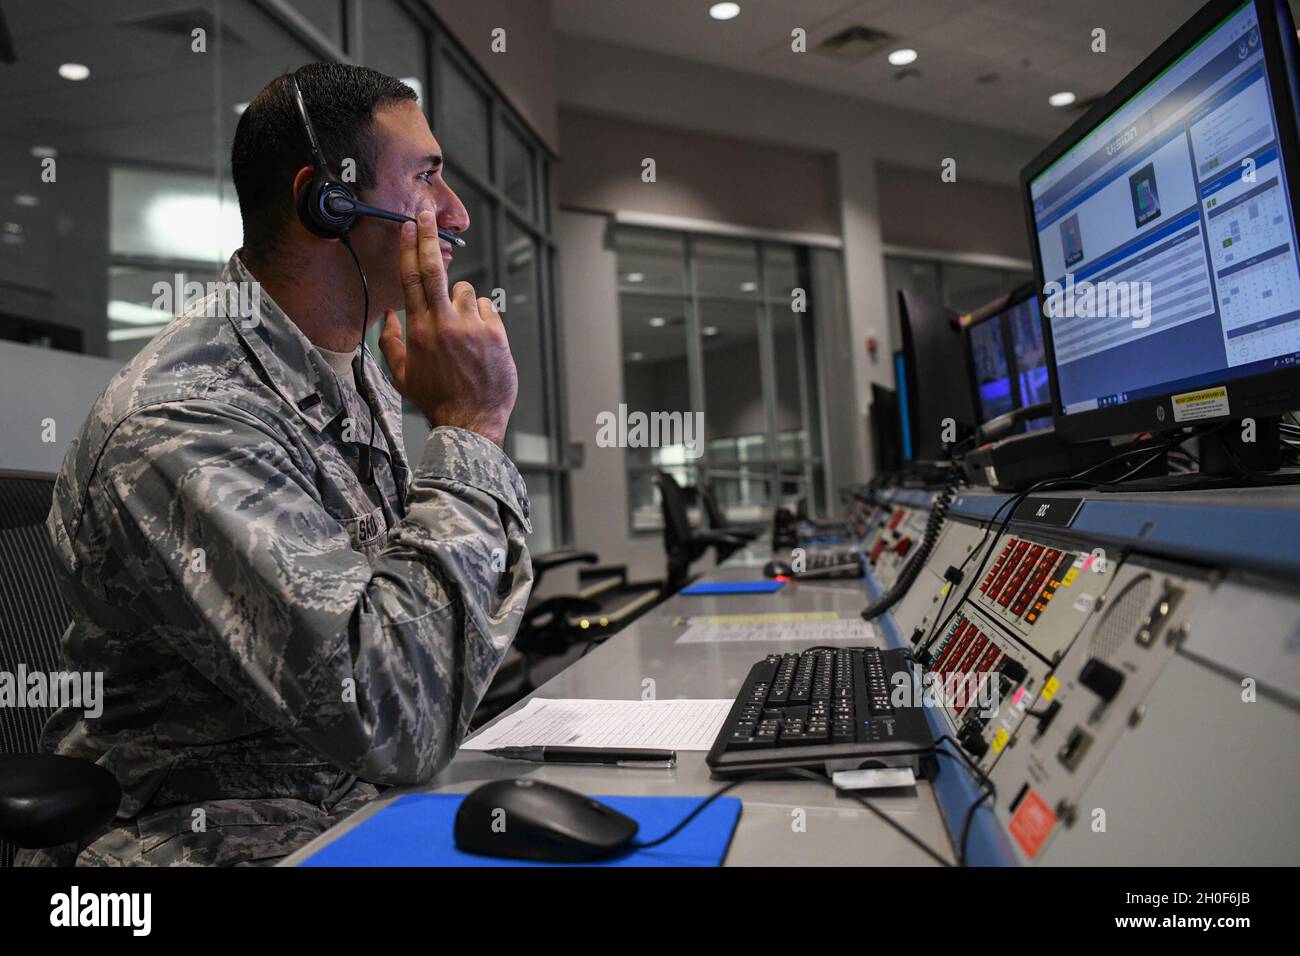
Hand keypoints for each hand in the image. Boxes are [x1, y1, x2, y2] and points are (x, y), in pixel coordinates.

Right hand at [379, 210, 516, 447]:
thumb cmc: (437, 400)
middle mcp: (444, 324)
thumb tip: (388, 316)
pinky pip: (489, 309)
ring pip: (466, 291)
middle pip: (434, 269)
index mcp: (419, 331)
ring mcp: (471, 327)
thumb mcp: (403, 375)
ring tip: (464, 330)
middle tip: (426, 215)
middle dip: (428, 237)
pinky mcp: (495, 334)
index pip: (411, 279)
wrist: (470, 422)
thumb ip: (391, 343)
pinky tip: (480, 340)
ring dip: (463, 301)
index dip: (408, 248)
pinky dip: (483, 317)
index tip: (408, 227)